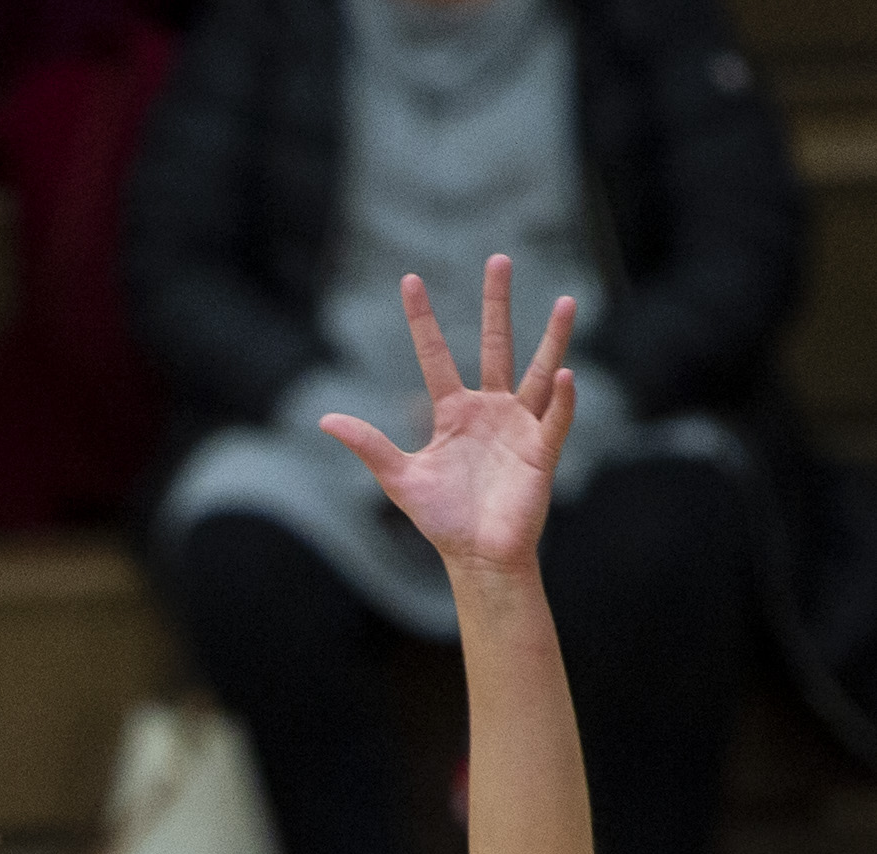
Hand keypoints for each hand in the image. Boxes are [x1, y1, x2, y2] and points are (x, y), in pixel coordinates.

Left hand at [320, 257, 576, 577]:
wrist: (477, 555)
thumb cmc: (441, 518)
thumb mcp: (399, 477)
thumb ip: (369, 445)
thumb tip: (325, 420)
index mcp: (453, 412)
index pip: (435, 355)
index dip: (422, 320)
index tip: (409, 279)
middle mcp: (490, 409)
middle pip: (495, 345)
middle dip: (497, 304)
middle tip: (499, 259)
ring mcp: (519, 425)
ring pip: (539, 371)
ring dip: (553, 338)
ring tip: (567, 300)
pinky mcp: (542, 450)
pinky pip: (557, 418)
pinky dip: (564, 399)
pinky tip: (566, 373)